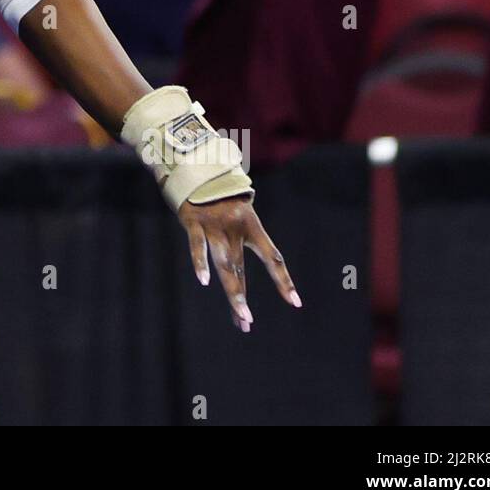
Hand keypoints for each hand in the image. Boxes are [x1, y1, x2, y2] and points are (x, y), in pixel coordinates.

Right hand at [177, 194, 301, 331]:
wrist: (197, 165)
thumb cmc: (219, 195)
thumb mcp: (237, 211)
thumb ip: (238, 236)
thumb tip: (235, 266)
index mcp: (251, 226)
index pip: (272, 257)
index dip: (283, 280)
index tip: (295, 303)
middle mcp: (235, 228)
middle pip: (241, 269)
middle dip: (242, 299)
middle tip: (246, 323)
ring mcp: (214, 225)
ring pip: (225, 264)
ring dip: (233, 292)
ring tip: (240, 316)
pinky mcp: (193, 221)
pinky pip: (197, 245)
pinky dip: (200, 262)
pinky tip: (205, 281)